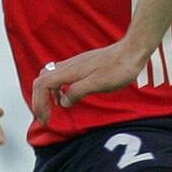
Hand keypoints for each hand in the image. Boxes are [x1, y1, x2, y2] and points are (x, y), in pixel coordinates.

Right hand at [32, 40, 146, 124]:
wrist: (131, 51)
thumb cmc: (119, 68)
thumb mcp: (98, 84)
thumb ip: (77, 92)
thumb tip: (63, 102)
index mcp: (70, 71)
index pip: (42, 85)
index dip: (39, 103)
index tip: (45, 119)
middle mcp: (69, 65)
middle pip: (41, 80)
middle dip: (39, 100)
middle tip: (45, 116)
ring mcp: (74, 64)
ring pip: (49, 76)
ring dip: (46, 94)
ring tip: (54, 108)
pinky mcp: (81, 64)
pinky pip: (60, 75)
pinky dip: (57, 87)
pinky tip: (67, 95)